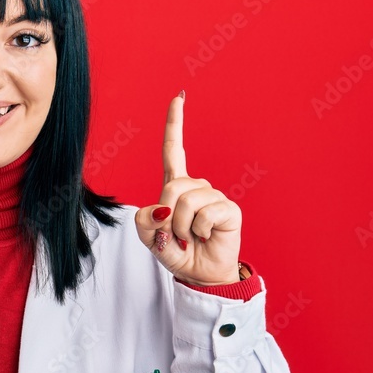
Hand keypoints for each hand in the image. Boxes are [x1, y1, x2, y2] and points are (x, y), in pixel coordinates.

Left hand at [134, 91, 241, 285]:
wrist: (200, 274)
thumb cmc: (175, 251)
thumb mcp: (149, 237)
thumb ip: (144, 221)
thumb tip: (162, 208)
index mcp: (176, 186)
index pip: (173, 150)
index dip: (174, 124)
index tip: (179, 98)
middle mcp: (196, 187)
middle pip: (172, 186)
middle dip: (166, 214)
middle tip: (174, 233)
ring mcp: (214, 196)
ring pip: (186, 202)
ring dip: (181, 226)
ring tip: (190, 236)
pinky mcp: (229, 210)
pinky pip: (204, 214)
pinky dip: (198, 230)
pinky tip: (206, 236)